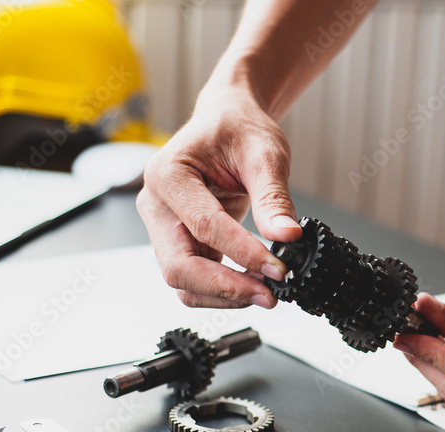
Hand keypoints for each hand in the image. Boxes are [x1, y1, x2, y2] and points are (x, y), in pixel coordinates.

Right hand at [136, 87, 302, 308]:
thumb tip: (287, 236)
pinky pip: (194, 277)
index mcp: (168, 174)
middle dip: (226, 287)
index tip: (277, 268)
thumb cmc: (238, 129)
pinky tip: (254, 286)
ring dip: (224, 295)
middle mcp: (156, 204)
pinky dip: (222, 289)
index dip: (243, 253)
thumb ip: (273, 197)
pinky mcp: (179, 241)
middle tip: (270, 295)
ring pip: (183, 280)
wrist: (228, 122)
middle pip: (179, 266)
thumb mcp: (265, 154)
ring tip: (266, 293)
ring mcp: (163, 227)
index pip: (204, 226)